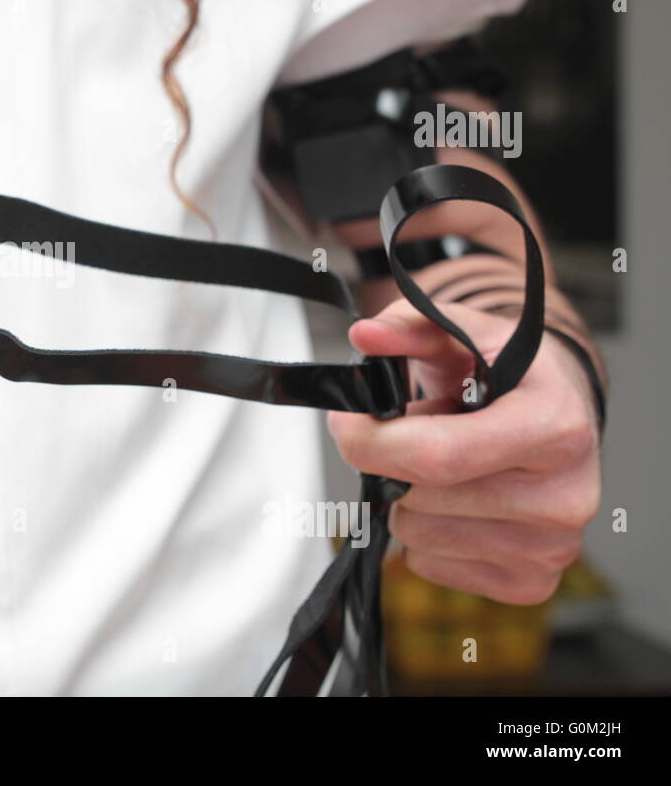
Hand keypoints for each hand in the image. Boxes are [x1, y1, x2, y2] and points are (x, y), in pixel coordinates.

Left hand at [327, 299, 601, 603]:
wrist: (561, 416)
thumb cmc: (512, 376)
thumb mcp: (466, 333)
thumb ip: (411, 324)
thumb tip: (366, 334)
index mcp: (553, 428)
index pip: (436, 457)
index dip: (370, 440)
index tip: (346, 420)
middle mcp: (563, 496)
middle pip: (418, 499)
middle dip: (391, 462)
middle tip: (417, 432)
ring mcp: (550, 548)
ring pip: (417, 536)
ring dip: (409, 499)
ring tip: (449, 463)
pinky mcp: (529, 583)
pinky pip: (429, 565)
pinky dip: (426, 533)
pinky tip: (460, 500)